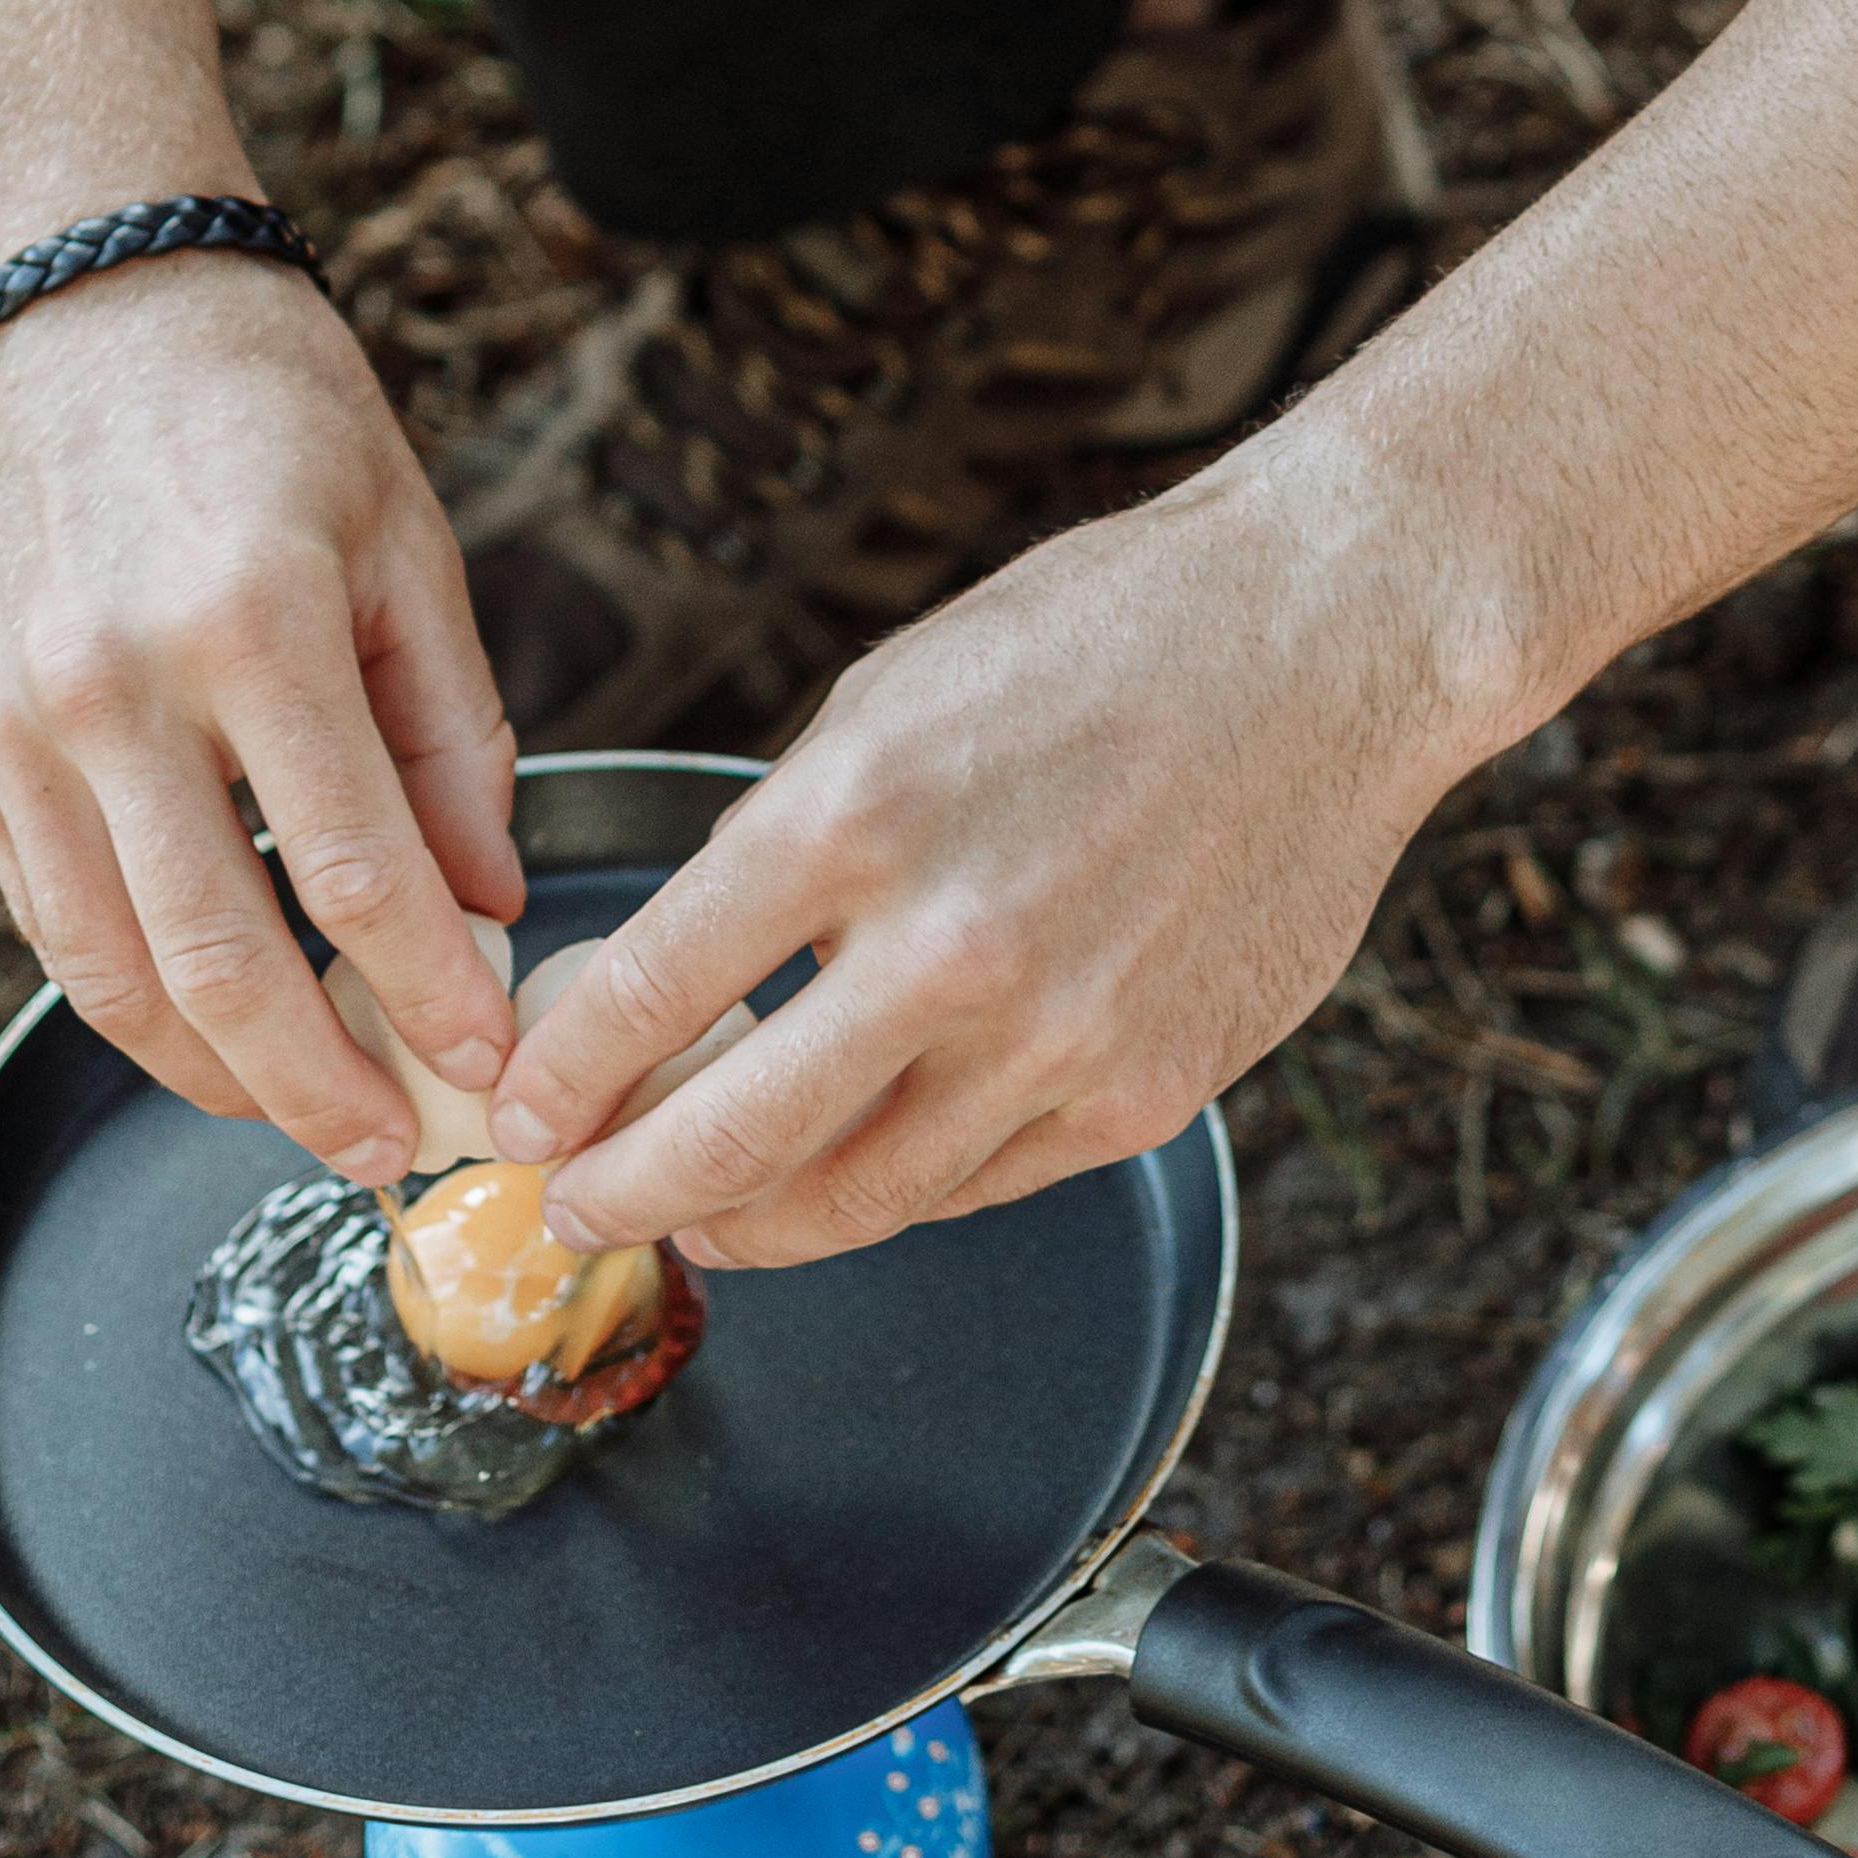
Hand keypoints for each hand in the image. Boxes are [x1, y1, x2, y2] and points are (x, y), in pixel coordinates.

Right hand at [0, 257, 524, 1175]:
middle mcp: (115, 685)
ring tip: (304, 1116)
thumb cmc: (266, 403)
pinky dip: (128, 997)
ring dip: (214, 1072)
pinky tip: (206, 1027)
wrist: (69, 297)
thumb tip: (488, 907)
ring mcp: (18, 726)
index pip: (355, 871)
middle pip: (220, 959)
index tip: (486, 1065)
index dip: (429, 994)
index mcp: (252, 621)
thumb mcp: (400, 538)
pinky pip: (48, 916)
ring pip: (114, 969)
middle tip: (390, 1155)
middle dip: (318, 1086)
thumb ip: (449, 732)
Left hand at [480, 427, 1488, 1266]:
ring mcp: (1057, 1036)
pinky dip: (900, 1187)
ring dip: (752, 1224)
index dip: (563, 1079)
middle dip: (622, 1198)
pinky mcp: (1147, 1092)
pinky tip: (857, 1172)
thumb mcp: (900, 688)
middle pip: (730, 1141)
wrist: (1332, 638)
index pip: (653, 991)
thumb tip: (706, 972)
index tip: (524, 1117)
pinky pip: (981, 1182)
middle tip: (574, 1211)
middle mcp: (951, 943)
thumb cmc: (1115, 632)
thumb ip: (800, 836)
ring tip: (700, 1221)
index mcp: (859, 810)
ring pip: (857, 1198)